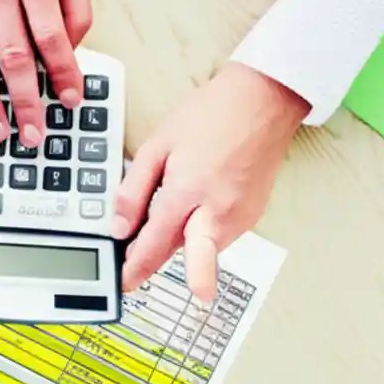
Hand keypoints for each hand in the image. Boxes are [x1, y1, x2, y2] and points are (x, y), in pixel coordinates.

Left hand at [114, 63, 308, 302]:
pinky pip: (216, 236)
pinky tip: (192, 209)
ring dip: (177, 242)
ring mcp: (240, 217)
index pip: (154, 245)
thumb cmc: (212, 114)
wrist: (264, 100)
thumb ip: (134, 190)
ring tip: (166, 214)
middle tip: (134, 270)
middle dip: (156, 265)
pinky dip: (198, 230)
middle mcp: (218, 213)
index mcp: (189, 193)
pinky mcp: (252, 216)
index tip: (122, 283)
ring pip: (198, 248)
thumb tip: (119, 226)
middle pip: (179, 256)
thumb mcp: (158, 145)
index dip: (135, 268)